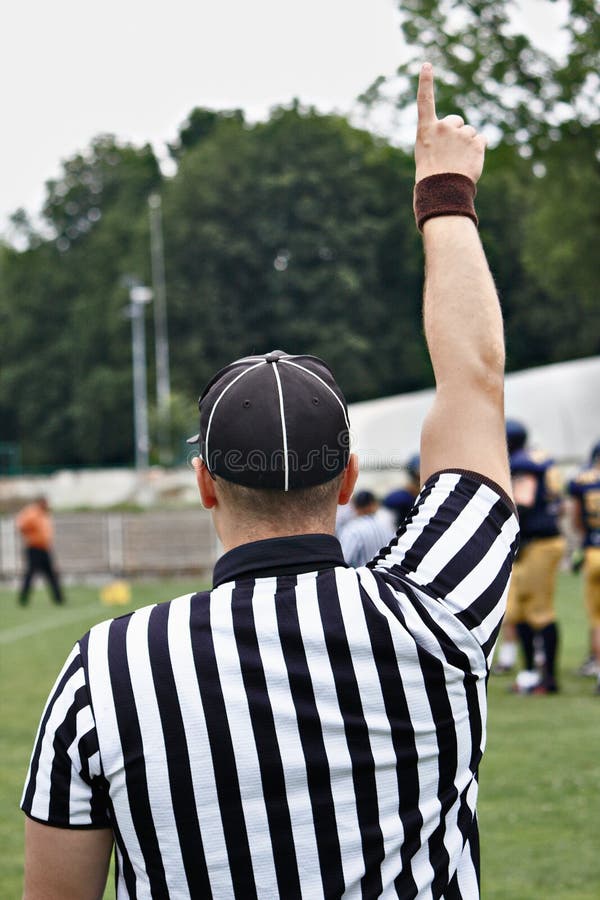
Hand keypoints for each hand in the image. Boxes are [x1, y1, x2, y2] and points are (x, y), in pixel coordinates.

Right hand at [415, 63, 485, 183]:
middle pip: (457, 121)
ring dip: (468, 144)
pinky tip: (470, 161)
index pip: (425, 101)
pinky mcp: (476, 142)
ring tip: (459, 162)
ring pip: (470, 132)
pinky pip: (482, 139)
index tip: (427, 65)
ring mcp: (461, 133)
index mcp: (426, 130)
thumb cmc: (432, 177)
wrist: (443, 191)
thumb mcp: (428, 154)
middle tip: (450, 154)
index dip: (425, 82)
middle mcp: (443, 127)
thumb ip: (441, 139)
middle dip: (457, 133)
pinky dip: (479, 149)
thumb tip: (467, 135)